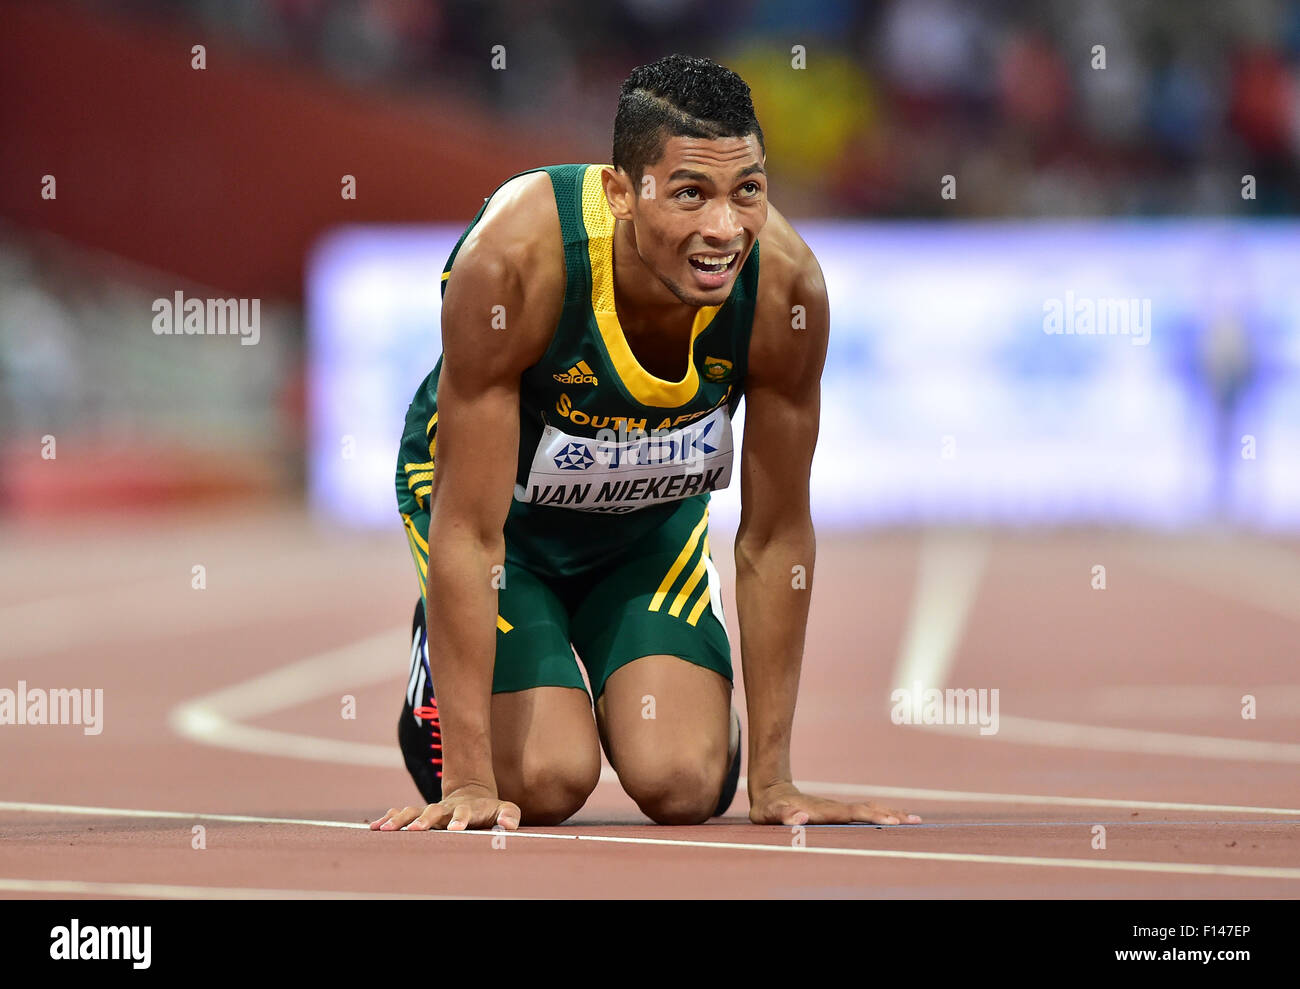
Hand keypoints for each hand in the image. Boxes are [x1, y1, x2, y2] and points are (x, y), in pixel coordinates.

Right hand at [370, 784, 520, 831]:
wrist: (472, 794)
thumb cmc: (490, 809)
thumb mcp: (505, 809)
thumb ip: (510, 815)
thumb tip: (510, 825)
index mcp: (467, 808)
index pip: (464, 812)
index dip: (460, 819)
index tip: (455, 829)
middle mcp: (446, 808)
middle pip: (433, 811)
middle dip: (424, 820)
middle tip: (414, 830)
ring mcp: (431, 810)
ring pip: (412, 811)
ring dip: (399, 819)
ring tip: (384, 829)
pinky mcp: (420, 814)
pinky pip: (401, 814)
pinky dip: (388, 818)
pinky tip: (375, 827)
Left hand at [749, 781, 920, 825]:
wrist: (771, 790)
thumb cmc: (769, 807)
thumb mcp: (770, 813)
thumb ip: (784, 814)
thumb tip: (803, 816)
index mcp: (822, 810)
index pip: (852, 814)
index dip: (871, 817)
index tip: (891, 821)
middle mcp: (834, 808)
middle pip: (868, 810)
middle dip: (891, 815)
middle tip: (916, 821)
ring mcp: (838, 808)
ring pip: (870, 809)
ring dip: (892, 813)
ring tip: (916, 820)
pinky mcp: (838, 811)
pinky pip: (865, 812)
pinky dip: (883, 814)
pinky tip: (896, 819)